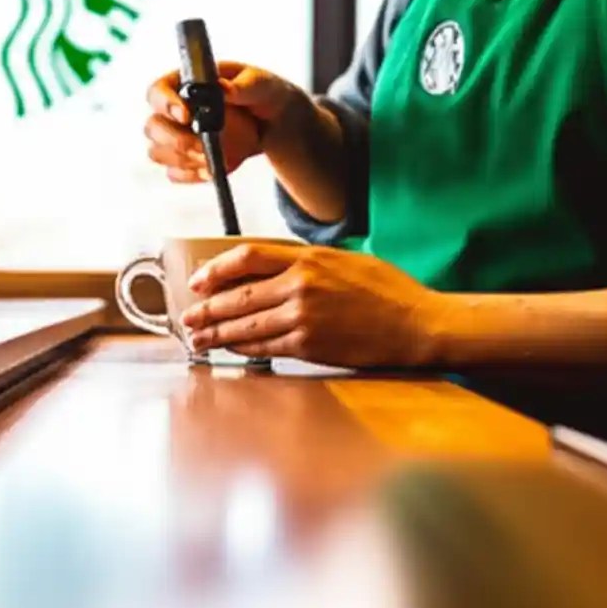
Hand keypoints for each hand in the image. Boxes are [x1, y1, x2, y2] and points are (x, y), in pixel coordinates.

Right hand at [143, 61, 318, 183]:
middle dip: (176, 140)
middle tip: (202, 146)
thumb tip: (224, 89)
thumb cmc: (262, 93)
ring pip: (158, 152)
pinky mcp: (183, 160)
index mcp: (183, 83)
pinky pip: (175, 173)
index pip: (157, 91)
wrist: (271, 123)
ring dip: (184, 160)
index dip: (165, 104)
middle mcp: (171, 111)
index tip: (186, 115)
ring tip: (214, 160)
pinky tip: (214, 171)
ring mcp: (174, 137)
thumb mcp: (261, 84)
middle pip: (152, 126)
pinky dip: (192, 175)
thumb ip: (244, 86)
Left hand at [180, 243, 444, 367]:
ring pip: (245, 324)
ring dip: (216, 332)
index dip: (216, 269)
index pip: (247, 258)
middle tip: (188, 316)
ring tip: (197, 338)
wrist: (418, 325)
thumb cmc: (388, 291)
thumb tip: (272, 268)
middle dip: (207, 308)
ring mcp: (303, 316)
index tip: (199, 280)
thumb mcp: (345, 260)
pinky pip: (264, 347)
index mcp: (309, 258)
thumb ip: (307, 262)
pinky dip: (242, 348)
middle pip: (238, 295)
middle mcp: (301, 285)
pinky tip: (229, 349)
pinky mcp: (309, 345)